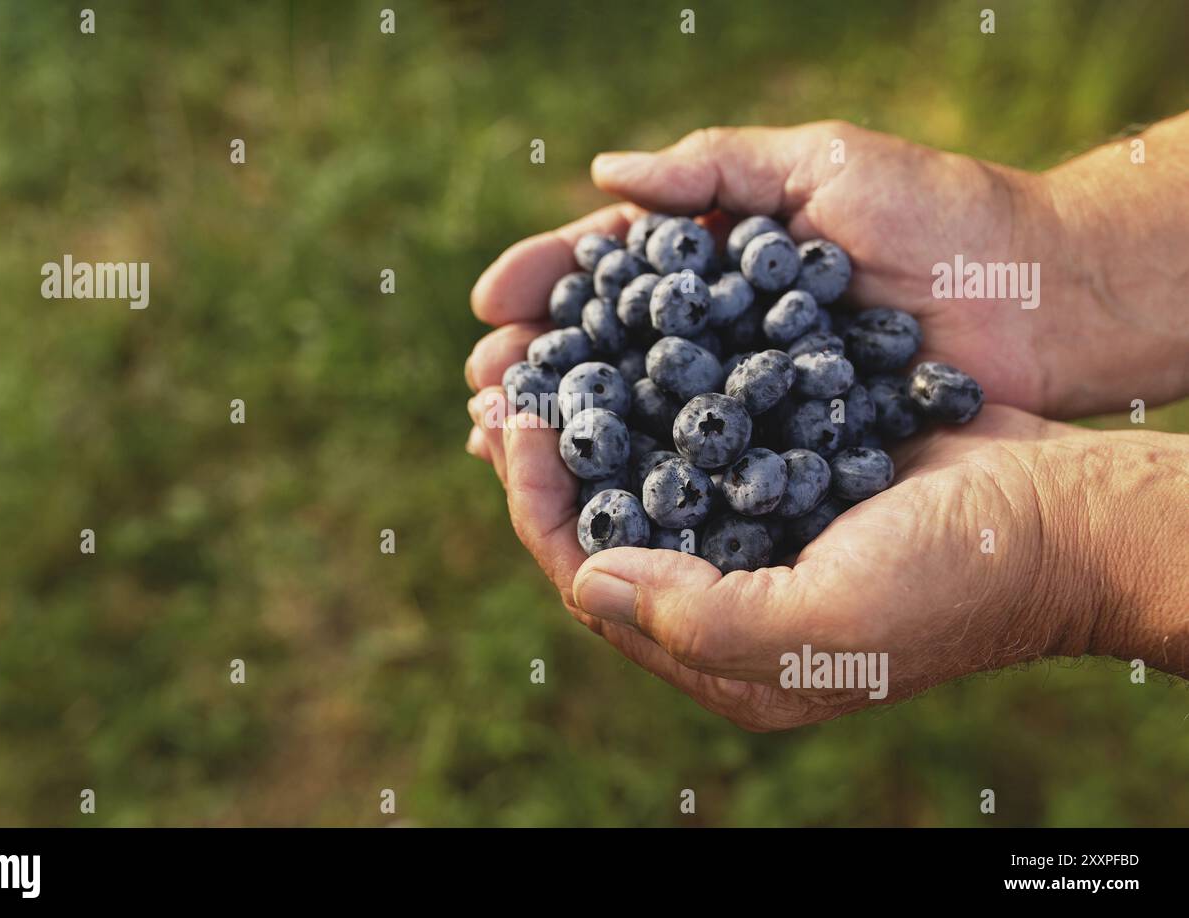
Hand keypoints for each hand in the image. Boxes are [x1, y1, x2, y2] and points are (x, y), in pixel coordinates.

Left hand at [465, 397, 1188, 730]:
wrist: (1061, 514)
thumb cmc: (956, 577)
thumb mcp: (830, 622)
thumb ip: (701, 617)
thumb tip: (583, 580)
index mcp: (721, 654)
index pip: (590, 583)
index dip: (537, 506)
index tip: (513, 424)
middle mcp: (725, 601)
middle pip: (600, 528)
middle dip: (545, 462)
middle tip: (500, 386)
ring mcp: (753, 536)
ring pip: (639, 478)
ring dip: (589, 422)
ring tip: (541, 361)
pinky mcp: (783, 478)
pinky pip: (695, 438)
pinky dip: (654, 395)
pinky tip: (626, 345)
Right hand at [468, 119, 1188, 423]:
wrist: (1044, 295)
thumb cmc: (939, 214)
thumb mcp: (823, 165)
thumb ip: (716, 168)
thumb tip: (601, 174)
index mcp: (721, 262)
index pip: (610, 274)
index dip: (546, 286)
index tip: (488, 305)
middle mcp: (724, 335)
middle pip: (608, 352)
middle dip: (538, 367)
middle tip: (480, 389)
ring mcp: (752, 398)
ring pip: (638, 417)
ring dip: (569, 430)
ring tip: (505, 439)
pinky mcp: (788, 454)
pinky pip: (701, 470)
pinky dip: (644, 480)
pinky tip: (594, 493)